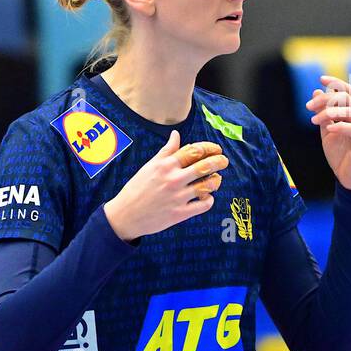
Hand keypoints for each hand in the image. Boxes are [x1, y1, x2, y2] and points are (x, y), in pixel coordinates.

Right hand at [103, 130, 227, 241]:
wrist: (126, 215)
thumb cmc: (137, 188)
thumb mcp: (150, 166)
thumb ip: (166, 151)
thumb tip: (176, 134)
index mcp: (166, 165)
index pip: (194, 150)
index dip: (209, 147)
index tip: (216, 149)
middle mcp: (173, 179)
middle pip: (205, 166)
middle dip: (219, 161)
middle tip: (224, 161)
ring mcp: (178, 197)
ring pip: (208, 185)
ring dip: (216, 181)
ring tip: (216, 179)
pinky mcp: (180, 213)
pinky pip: (204, 205)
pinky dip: (209, 200)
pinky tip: (207, 197)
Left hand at [305, 74, 350, 192]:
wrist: (349, 178)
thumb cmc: (340, 155)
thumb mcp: (326, 131)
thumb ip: (323, 114)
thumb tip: (316, 92)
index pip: (347, 91)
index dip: (335, 83)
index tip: (320, 79)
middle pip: (346, 98)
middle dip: (325, 99)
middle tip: (308, 107)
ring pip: (349, 111)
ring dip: (329, 113)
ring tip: (314, 121)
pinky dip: (340, 126)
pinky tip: (329, 129)